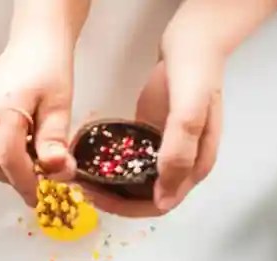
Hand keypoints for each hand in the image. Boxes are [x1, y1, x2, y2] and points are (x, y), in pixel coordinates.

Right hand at [0, 35, 76, 205]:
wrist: (34, 41)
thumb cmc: (50, 67)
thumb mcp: (60, 105)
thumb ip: (55, 141)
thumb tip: (58, 174)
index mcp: (1, 114)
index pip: (10, 162)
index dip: (28, 185)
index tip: (45, 198)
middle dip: (19, 180)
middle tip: (46, 182)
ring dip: (10, 171)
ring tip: (37, 163)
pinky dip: (4, 159)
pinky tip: (26, 150)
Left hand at [86, 40, 223, 216]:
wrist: (196, 38)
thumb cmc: (196, 72)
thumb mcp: (188, 113)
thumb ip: (178, 154)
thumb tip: (163, 201)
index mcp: (195, 165)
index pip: (160, 204)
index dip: (127, 207)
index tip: (97, 196)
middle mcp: (182, 164)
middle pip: (145, 197)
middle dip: (113, 197)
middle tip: (81, 186)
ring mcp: (167, 150)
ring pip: (135, 181)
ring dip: (109, 184)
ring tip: (80, 175)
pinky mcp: (153, 136)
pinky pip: (131, 160)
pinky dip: (112, 163)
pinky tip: (90, 157)